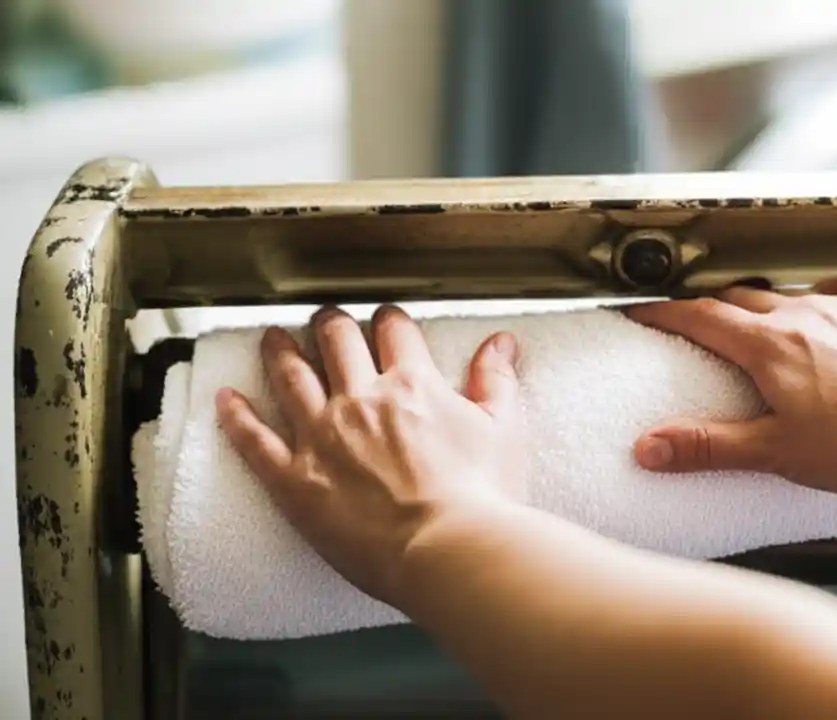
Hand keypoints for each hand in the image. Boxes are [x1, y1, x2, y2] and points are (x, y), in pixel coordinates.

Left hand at [216, 305, 526, 606]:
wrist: (447, 551)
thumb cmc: (481, 498)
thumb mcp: (503, 429)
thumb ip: (495, 380)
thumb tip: (501, 342)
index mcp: (411, 384)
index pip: (393, 331)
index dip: (388, 320)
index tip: (386, 322)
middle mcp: (361, 399)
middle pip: (335, 340)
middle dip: (330, 325)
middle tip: (326, 323)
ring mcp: (322, 436)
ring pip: (290, 375)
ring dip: (279, 351)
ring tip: (272, 338)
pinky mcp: (294, 479)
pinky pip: (254, 439)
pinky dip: (237, 415)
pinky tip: (227, 398)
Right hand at [625, 279, 836, 491]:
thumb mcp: (774, 453)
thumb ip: (707, 446)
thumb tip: (647, 446)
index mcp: (769, 346)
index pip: (699, 317)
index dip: (663, 313)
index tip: (641, 312)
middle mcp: (803, 313)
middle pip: (739, 298)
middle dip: (709, 308)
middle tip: (692, 323)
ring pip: (790, 292)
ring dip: (765, 303)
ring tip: (757, 321)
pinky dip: (827, 297)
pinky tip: (832, 308)